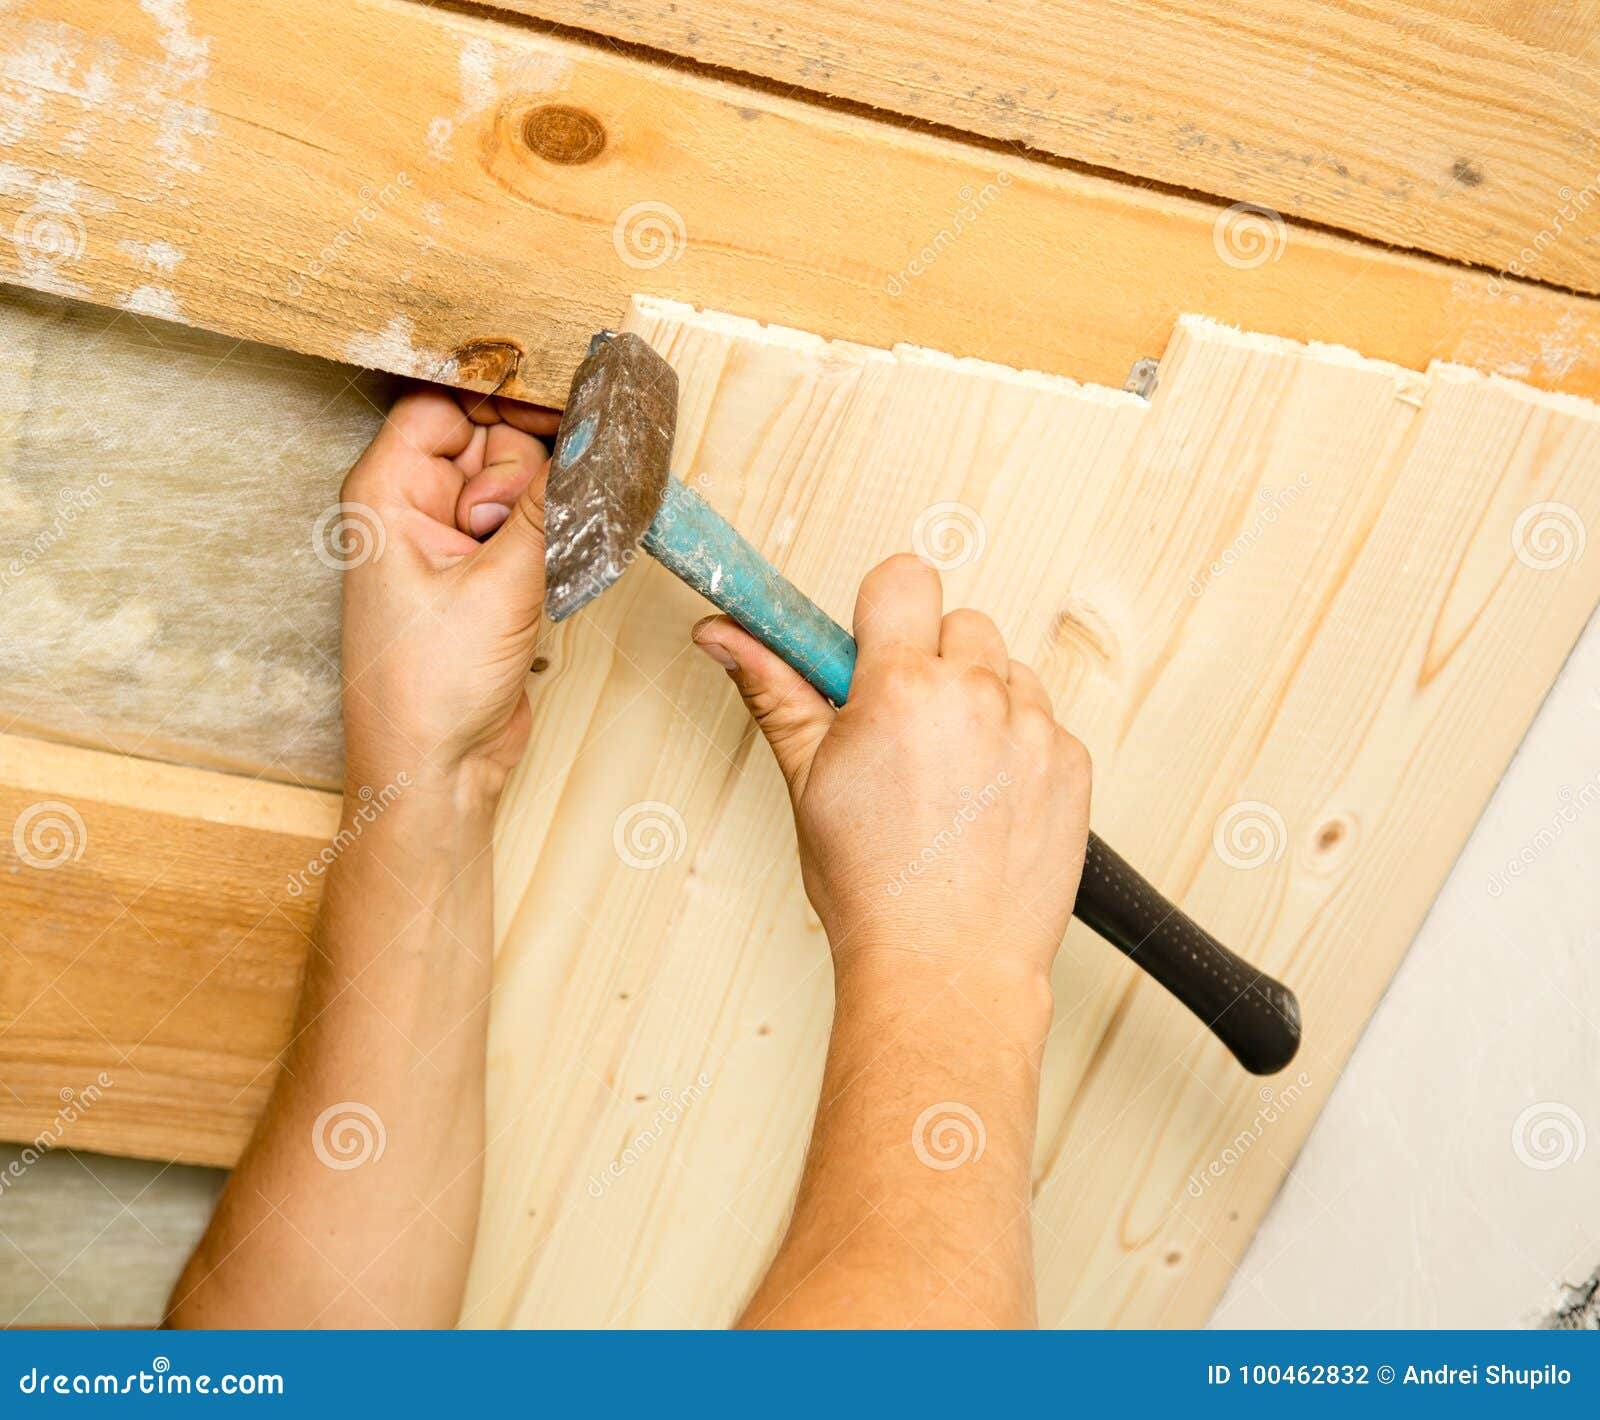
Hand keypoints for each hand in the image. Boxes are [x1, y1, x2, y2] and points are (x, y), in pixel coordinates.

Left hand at [337, 386, 557, 806]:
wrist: (437, 770)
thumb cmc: (431, 685)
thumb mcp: (501, 583)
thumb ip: (552, 505)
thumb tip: (593, 440)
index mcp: (387, 494)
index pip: (442, 406)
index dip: (496, 406)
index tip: (555, 418)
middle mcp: (413, 511)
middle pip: (487, 442)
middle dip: (522, 474)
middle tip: (518, 530)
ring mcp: (450, 546)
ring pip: (517, 487)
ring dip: (543, 514)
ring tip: (531, 566)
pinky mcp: (484, 578)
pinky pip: (528, 530)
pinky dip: (550, 541)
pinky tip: (553, 574)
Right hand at [693, 554, 1090, 985]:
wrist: (946, 966)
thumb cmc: (873, 889)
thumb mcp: (808, 780)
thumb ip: (774, 690)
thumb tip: (726, 635)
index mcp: (902, 689)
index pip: (904, 578)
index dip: (883, 611)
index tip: (871, 649)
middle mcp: (977, 697)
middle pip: (958, 621)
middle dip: (930, 660)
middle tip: (904, 728)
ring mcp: (1034, 729)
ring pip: (1006, 669)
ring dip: (980, 700)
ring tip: (948, 772)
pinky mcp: (1073, 763)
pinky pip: (1043, 719)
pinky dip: (1017, 744)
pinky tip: (984, 799)